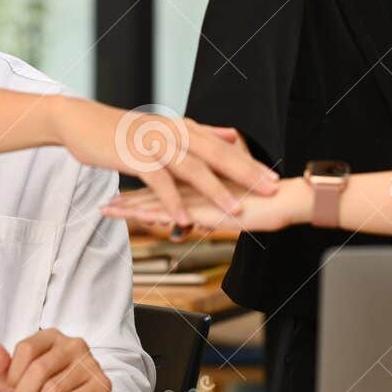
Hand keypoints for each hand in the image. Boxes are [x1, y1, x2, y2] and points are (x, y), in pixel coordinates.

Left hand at [0, 331, 111, 391]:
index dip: (13, 376)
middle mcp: (73, 344)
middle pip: (39, 368)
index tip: (13, 388)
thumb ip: (1, 367)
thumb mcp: (14, 385)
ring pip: (54, 388)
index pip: (26, 348)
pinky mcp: (101, 384)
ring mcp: (90, 363)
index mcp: (51, 337)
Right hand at [49, 99, 278, 226]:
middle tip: (269, 191)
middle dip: (246, 175)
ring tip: (235, 211)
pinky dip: (173, 202)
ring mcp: (156, 145)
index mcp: (185, 128)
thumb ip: (202, 133)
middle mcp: (175, 133)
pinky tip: (185, 220)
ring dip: (215, 192)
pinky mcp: (135, 158)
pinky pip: (160, 182)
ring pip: (193, 169)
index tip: (274, 178)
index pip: (225, 147)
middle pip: (217, 155)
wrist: (83, 121)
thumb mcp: (168, 129)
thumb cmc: (125, 131)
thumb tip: (233, 135)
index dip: (250, 163)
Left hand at [102, 177, 309, 237]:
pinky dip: (147, 214)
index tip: (120, 181)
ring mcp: (197, 193)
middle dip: (127, 194)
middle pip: (155, 186)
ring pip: (156, 198)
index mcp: (203, 174)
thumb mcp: (240, 192)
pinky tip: (130, 217)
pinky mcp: (203, 207)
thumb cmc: (269, 197)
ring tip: (105, 209)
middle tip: (103, 197)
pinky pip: (170, 210)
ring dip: (129, 206)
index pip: (167, 176)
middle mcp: (196, 181)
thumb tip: (211, 198)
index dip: (144, 179)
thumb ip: (223, 189)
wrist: (288, 198)